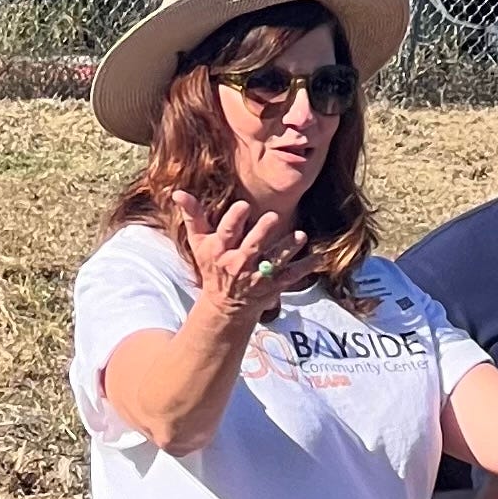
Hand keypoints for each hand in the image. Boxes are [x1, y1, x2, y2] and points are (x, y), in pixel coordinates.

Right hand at [174, 191, 315, 322]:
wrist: (224, 306)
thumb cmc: (212, 267)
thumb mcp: (199, 243)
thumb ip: (193, 216)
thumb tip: (178, 193)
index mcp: (219, 250)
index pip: (226, 232)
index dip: (234, 219)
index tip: (243, 205)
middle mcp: (237, 263)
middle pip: (251, 246)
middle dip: (262, 232)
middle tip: (273, 217)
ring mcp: (256, 276)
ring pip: (274, 261)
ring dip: (287, 248)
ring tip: (299, 236)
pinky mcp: (272, 286)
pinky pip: (290, 276)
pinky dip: (305, 267)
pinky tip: (319, 257)